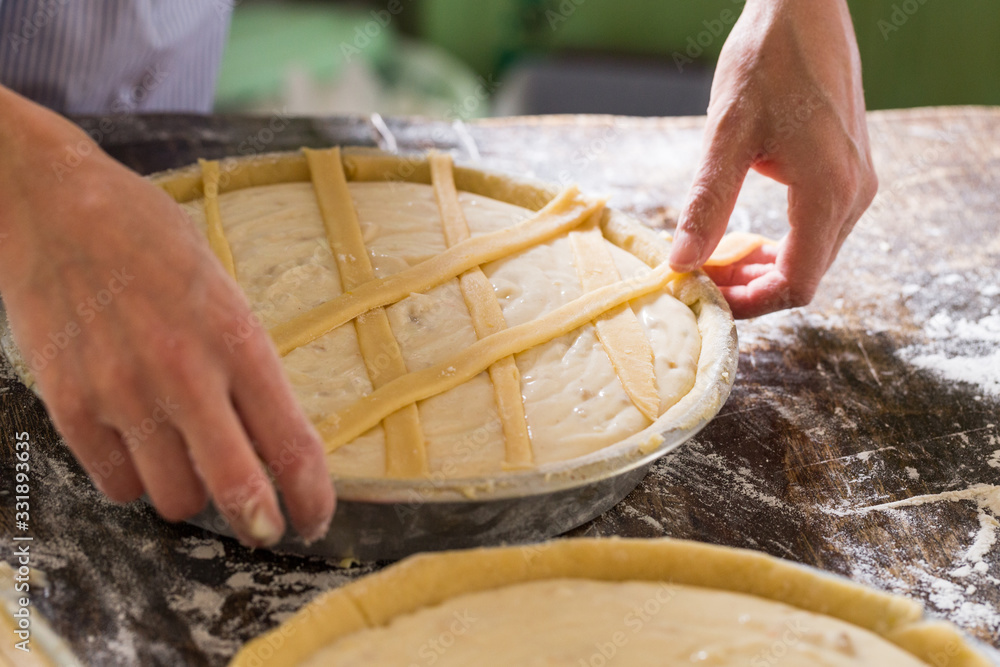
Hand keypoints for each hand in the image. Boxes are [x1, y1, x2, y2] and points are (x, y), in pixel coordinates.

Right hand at [0, 87, 333, 546]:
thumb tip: (268, 435)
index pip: (292, 445)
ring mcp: (122, 394)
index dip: (312, 498)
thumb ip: (246, 362)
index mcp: (236, 340)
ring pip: (173, 499)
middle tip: (265, 527)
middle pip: (237, 491)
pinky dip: (135, 479)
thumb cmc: (150, 239)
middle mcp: (184, 375)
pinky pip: (116, 484)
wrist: (52, 206)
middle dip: (260, 523)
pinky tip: (139, 447)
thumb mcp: (223, 290)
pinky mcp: (70, 406)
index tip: (315, 520)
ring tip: (187, 459)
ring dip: (190, 493)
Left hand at [669, 0, 876, 317]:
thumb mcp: (727, 135)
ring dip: (765, 269)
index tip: (705, 296)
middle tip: (701, 280)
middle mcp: (854, 194)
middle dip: (752, 289)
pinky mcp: (850, 170)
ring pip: (814, 255)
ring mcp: (857, 182)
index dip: (749, 303)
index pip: (797, 284)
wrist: (803, 8)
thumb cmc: (766, 61)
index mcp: (829, 192)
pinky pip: (819, 229)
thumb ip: (707, 205)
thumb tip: (680, 263)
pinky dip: (782, 244)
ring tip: (715, 261)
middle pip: (808, 275)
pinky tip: (744, 236)